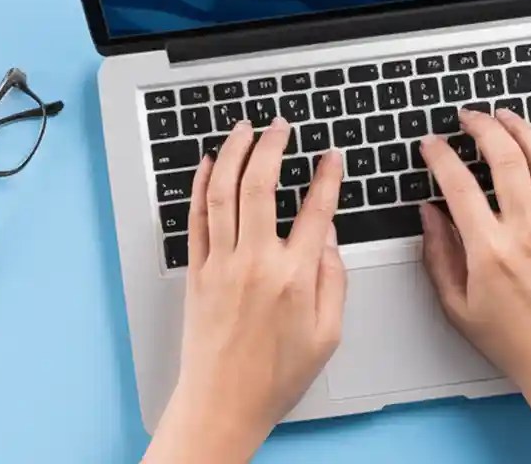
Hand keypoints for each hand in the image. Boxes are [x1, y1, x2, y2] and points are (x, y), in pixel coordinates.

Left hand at [143, 119, 344, 463]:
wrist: (222, 403)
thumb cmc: (275, 376)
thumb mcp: (328, 335)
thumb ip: (335, 282)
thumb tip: (329, 239)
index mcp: (295, 277)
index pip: (316, 210)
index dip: (326, 177)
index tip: (331, 157)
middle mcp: (255, 263)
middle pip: (260, 186)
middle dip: (272, 146)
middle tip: (280, 126)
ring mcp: (221, 264)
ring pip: (223, 193)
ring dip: (233, 154)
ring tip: (243, 129)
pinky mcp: (197, 272)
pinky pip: (196, 218)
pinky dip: (200, 185)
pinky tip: (207, 164)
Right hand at [420, 108, 530, 463]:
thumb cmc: (511, 339)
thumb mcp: (456, 305)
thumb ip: (438, 255)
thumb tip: (429, 213)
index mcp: (490, 252)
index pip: (459, 185)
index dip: (440, 157)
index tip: (431, 145)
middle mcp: (527, 233)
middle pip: (505, 158)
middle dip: (482, 127)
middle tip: (468, 117)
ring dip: (521, 130)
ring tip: (504, 115)